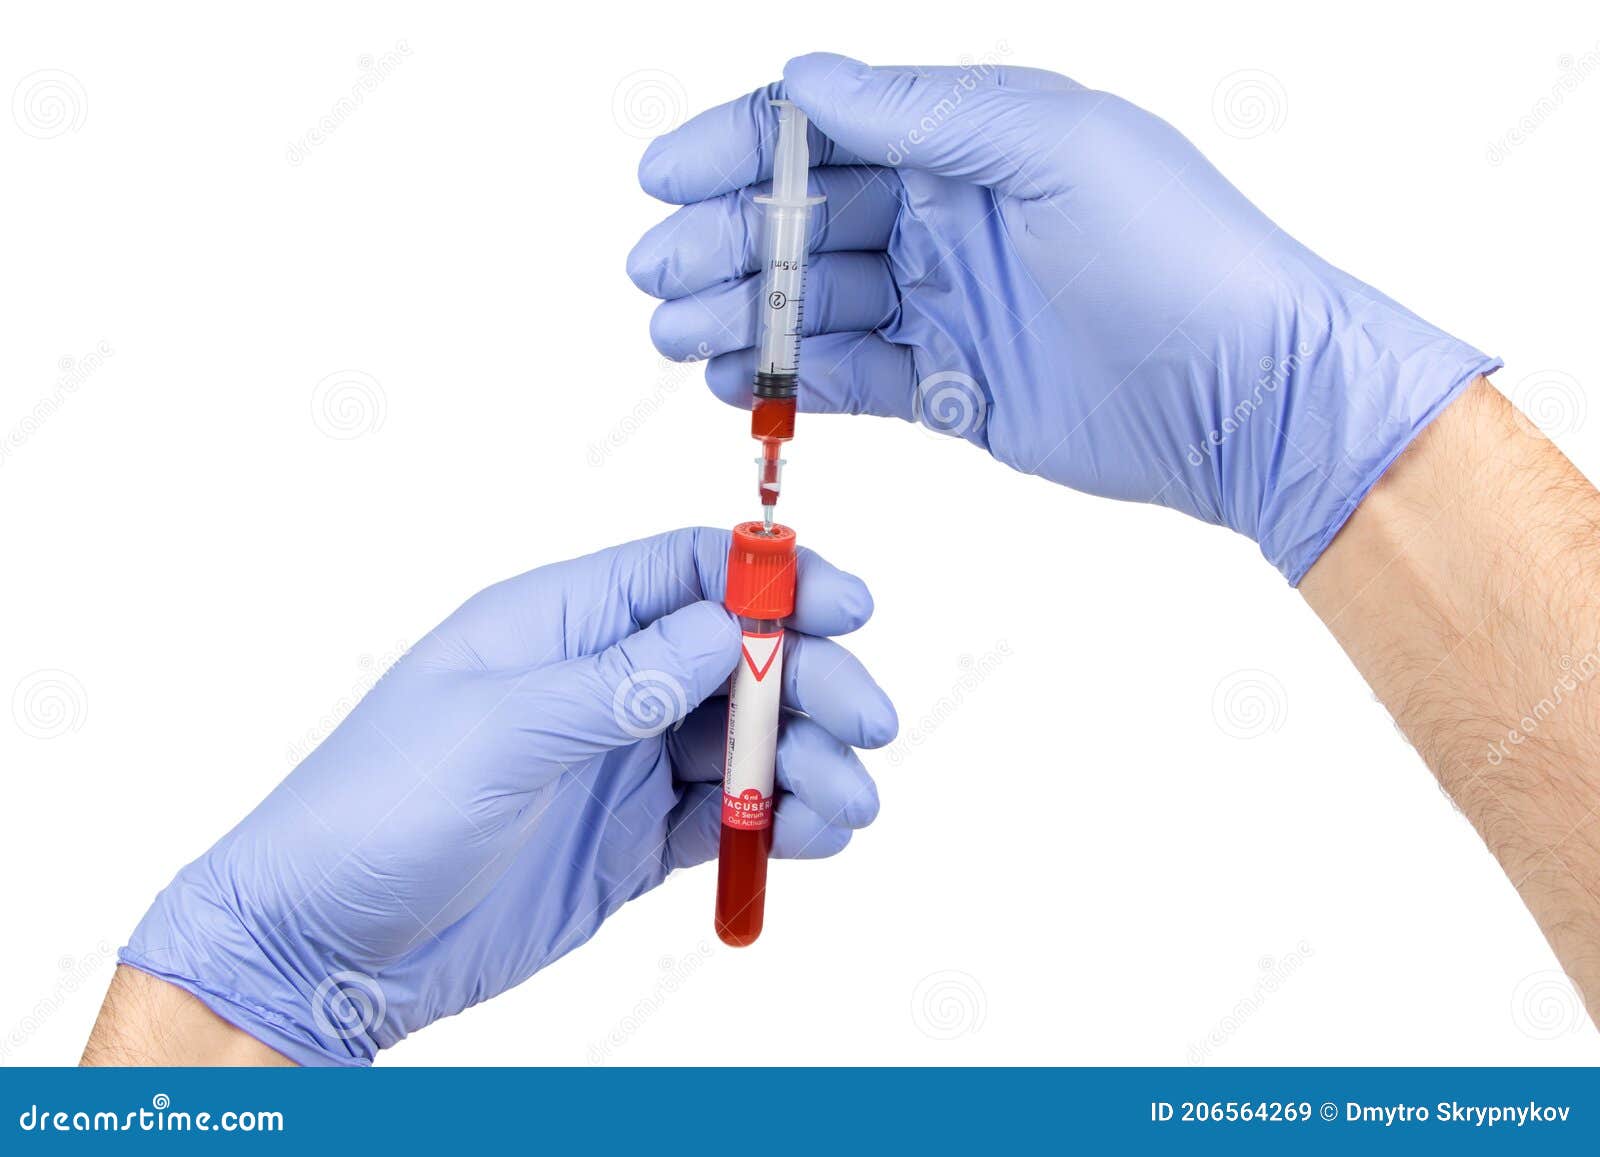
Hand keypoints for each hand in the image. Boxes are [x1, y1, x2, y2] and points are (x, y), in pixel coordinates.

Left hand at [117, 528, 894, 1064]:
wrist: (324, 946)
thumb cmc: (377, 810)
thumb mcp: (499, 730)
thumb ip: (621, 680)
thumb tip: (728, 631)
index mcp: (559, 623)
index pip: (686, 572)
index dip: (774, 580)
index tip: (850, 608)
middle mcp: (600, 682)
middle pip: (735, 657)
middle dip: (810, 681)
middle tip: (870, 724)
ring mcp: (618, 763)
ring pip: (742, 741)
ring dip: (806, 762)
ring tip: (849, 805)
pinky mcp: (628, 840)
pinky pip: (723, 818)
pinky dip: (775, 823)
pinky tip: (811, 837)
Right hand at [628, 53, 1497, 582]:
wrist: (1251, 396)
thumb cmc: (1177, 255)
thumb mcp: (1055, 149)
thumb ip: (926, 113)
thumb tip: (810, 79)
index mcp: (972, 139)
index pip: (828, 129)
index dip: (738, 148)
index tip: (663, 177)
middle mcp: (952, 214)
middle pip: (805, 218)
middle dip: (723, 241)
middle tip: (656, 274)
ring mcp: (951, 302)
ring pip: (818, 301)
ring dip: (743, 315)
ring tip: (680, 336)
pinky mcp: (956, 386)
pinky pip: (855, 376)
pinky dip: (795, 380)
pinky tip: (740, 385)